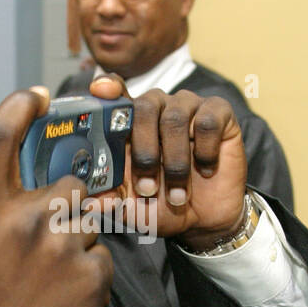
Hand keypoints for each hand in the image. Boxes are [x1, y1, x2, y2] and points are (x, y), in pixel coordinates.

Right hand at [0, 86, 113, 306]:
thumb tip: (16, 179)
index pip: (3, 140)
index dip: (22, 107)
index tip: (39, 95)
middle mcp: (25, 221)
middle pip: (70, 185)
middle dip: (68, 206)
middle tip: (50, 243)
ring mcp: (62, 247)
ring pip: (89, 221)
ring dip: (79, 243)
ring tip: (54, 277)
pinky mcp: (92, 274)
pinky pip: (102, 256)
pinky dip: (90, 274)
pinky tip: (66, 296)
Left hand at [87, 75, 247, 250]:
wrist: (204, 219)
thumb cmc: (161, 205)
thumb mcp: (130, 207)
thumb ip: (108, 200)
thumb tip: (88, 200)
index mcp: (131, 123)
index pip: (117, 93)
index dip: (109, 87)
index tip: (100, 91)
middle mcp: (159, 108)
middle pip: (145, 106)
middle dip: (144, 149)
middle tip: (147, 186)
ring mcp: (189, 108)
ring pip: (176, 117)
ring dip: (174, 161)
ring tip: (176, 194)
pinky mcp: (219, 114)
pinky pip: (208, 121)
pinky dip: (204, 150)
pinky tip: (205, 170)